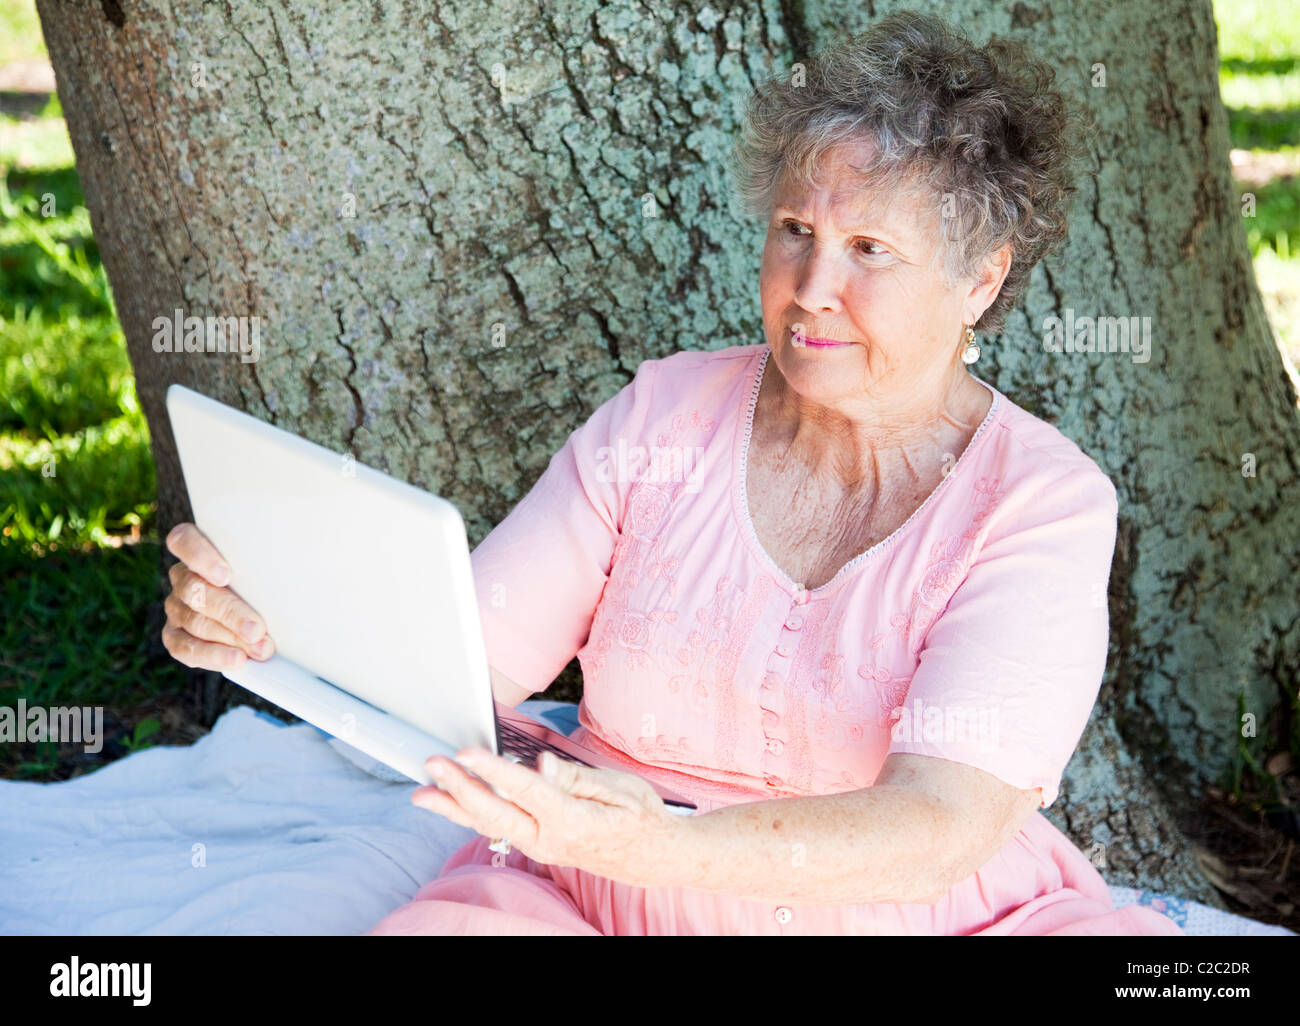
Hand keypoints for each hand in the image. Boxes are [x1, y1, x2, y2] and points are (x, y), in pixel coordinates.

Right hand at [161, 522, 275, 670]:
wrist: (260, 613)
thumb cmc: (270, 579)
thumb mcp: (272, 563)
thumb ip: (273, 560)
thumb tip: (307, 564)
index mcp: (198, 548)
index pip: (184, 540)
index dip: (200, 556)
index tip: (226, 575)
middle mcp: (183, 576)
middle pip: (195, 589)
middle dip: (230, 612)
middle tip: (257, 629)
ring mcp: (176, 606)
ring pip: (194, 621)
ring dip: (229, 638)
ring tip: (259, 649)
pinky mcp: (175, 634)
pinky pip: (184, 647)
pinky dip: (212, 656)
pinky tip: (236, 660)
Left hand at [416, 748, 686, 888]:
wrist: (653, 857)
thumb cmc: (640, 816)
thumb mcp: (619, 789)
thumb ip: (574, 778)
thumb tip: (541, 765)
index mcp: (573, 822)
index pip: (526, 792)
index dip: (494, 770)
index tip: (467, 751)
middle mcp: (550, 841)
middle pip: (496, 814)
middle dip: (460, 788)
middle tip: (432, 765)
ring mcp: (540, 847)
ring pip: (490, 825)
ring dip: (454, 806)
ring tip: (422, 791)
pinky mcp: (536, 846)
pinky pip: (498, 829)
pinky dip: (470, 814)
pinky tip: (449, 802)